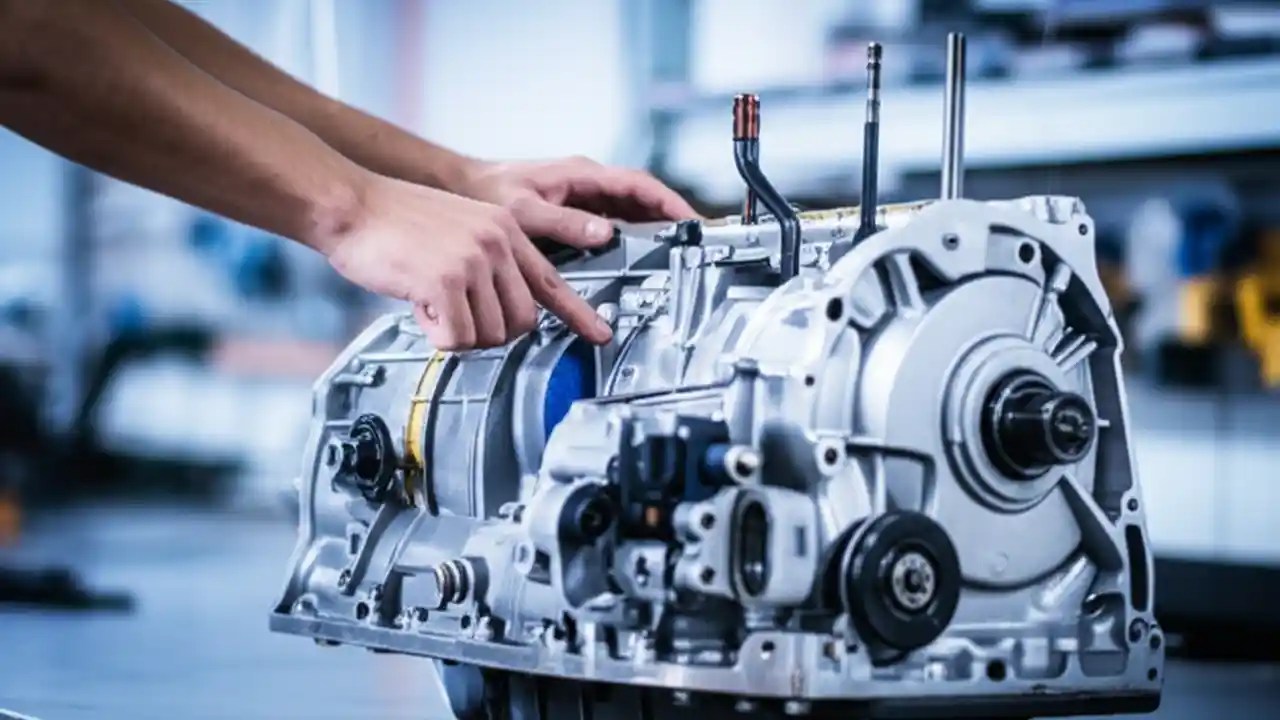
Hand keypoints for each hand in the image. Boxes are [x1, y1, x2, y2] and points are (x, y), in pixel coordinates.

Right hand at [321, 174, 612, 349]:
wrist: (351, 205)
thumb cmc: (394, 224)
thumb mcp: (460, 233)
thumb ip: (489, 265)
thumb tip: (503, 315)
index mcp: (507, 229)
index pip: (553, 281)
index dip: (579, 314)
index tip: (600, 335)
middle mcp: (498, 243)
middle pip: (522, 323)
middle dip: (491, 333)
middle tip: (458, 317)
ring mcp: (475, 260)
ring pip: (489, 335)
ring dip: (458, 333)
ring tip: (431, 302)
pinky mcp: (447, 280)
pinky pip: (455, 338)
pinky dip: (434, 333)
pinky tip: (418, 305)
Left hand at [455, 156, 699, 248]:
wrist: (463, 189)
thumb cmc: (488, 191)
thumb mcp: (525, 211)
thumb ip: (564, 223)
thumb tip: (604, 233)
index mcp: (582, 175)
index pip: (640, 186)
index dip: (670, 204)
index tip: (691, 223)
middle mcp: (587, 181)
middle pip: (643, 198)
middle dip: (671, 217)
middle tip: (695, 241)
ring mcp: (583, 195)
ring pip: (631, 210)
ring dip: (654, 227)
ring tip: (677, 249)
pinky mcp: (575, 209)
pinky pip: (614, 220)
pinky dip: (633, 234)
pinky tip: (639, 253)